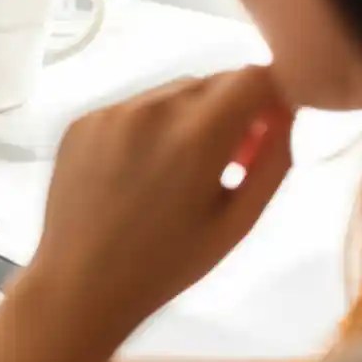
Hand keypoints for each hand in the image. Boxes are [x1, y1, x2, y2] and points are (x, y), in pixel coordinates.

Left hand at [32, 66, 293, 322]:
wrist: (78, 285)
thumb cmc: (167, 265)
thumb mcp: (238, 222)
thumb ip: (273, 159)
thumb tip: (283, 112)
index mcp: (196, 134)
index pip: (254, 76)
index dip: (270, 99)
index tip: (263, 135)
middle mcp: (151, 108)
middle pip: (212, 83)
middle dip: (230, 112)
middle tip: (224, 165)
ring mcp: (110, 111)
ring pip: (170, 93)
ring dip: (187, 119)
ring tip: (174, 175)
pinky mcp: (81, 121)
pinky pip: (131, 108)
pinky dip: (146, 129)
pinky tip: (134, 175)